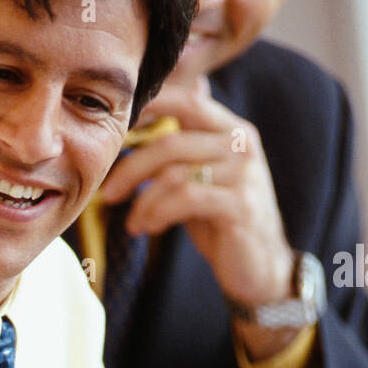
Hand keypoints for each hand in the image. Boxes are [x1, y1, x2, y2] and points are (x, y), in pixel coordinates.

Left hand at [98, 83, 296, 357]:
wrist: (260, 267)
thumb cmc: (223, 220)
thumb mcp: (204, 176)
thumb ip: (186, 143)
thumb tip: (176, 100)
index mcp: (232, 130)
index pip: (186, 101)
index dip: (147, 107)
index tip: (114, 128)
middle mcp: (242, 145)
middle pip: (170, 144)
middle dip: (131, 169)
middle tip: (107, 193)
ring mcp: (244, 175)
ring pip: (174, 175)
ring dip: (143, 202)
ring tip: (133, 223)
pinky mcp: (241, 206)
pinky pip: (186, 199)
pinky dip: (158, 213)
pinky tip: (149, 228)